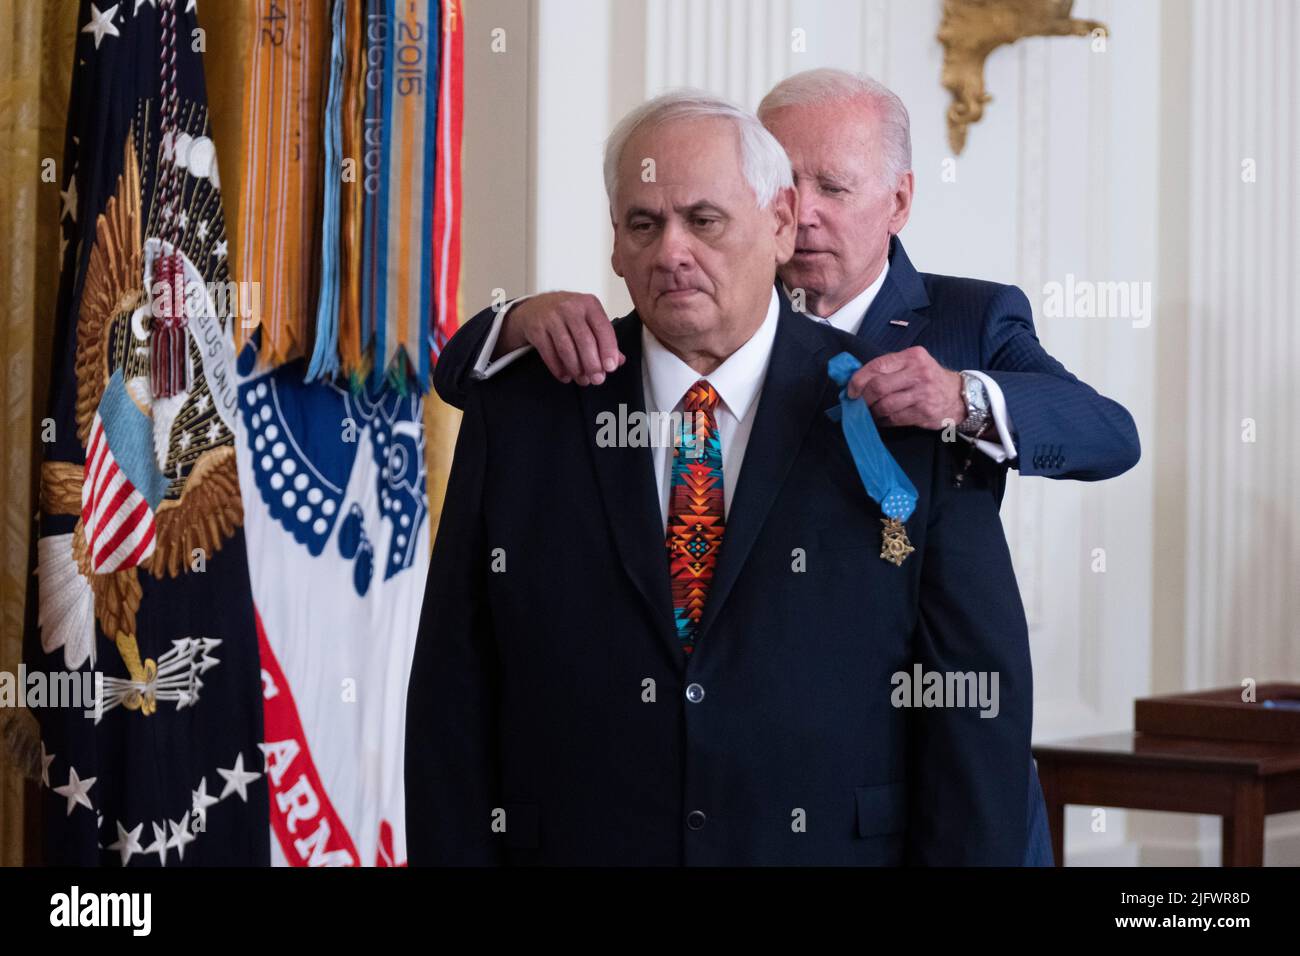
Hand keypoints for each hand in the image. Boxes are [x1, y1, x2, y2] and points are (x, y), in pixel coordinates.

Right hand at [497, 292, 625, 384]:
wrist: (535, 307)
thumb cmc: (568, 315)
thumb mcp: (588, 319)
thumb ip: (604, 338)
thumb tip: (619, 361)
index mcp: (589, 304)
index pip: (603, 328)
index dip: (608, 350)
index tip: (610, 367)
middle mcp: (570, 307)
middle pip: (584, 340)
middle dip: (592, 364)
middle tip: (597, 380)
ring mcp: (551, 317)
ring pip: (566, 349)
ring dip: (576, 369)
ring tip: (582, 380)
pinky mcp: (536, 329)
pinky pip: (549, 353)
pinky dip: (558, 369)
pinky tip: (565, 376)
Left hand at [845, 346, 966, 429]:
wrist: (959, 396)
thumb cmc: (928, 379)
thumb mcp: (913, 364)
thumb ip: (889, 369)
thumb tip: (856, 381)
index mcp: (912, 357)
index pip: (877, 366)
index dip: (859, 379)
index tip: (851, 390)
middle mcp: (918, 373)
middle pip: (879, 387)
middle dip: (863, 398)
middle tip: (858, 404)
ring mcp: (922, 394)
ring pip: (885, 405)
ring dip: (872, 412)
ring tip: (870, 412)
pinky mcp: (924, 412)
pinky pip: (895, 419)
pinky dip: (883, 421)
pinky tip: (882, 419)